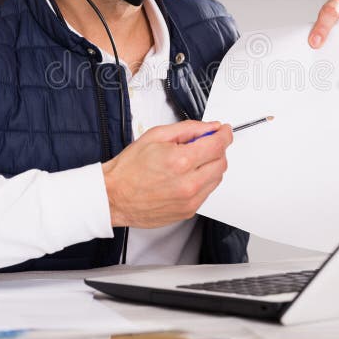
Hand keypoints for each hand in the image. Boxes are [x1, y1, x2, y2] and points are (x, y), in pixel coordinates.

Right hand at [102, 120, 232, 227]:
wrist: (114, 196)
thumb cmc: (129, 168)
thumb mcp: (156, 136)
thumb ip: (188, 129)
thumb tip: (210, 127)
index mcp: (180, 161)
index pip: (218, 145)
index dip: (224, 134)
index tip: (224, 130)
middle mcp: (189, 183)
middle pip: (222, 162)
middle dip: (217, 150)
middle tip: (204, 144)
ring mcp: (190, 200)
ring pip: (217, 178)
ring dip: (210, 166)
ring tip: (190, 162)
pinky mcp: (188, 211)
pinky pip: (206, 192)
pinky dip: (202, 181)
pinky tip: (185, 177)